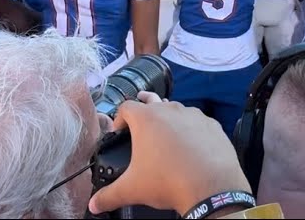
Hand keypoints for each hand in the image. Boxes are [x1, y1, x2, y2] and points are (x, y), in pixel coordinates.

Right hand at [87, 101, 250, 215]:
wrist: (211, 186)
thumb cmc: (168, 182)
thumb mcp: (132, 190)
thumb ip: (109, 196)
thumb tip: (93, 205)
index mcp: (146, 119)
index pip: (126, 107)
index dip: (119, 118)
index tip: (118, 131)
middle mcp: (170, 110)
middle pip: (152, 100)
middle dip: (143, 105)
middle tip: (139, 115)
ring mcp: (193, 115)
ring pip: (176, 109)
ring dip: (168, 117)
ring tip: (165, 132)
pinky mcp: (211, 125)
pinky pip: (197, 121)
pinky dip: (191, 128)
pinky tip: (190, 144)